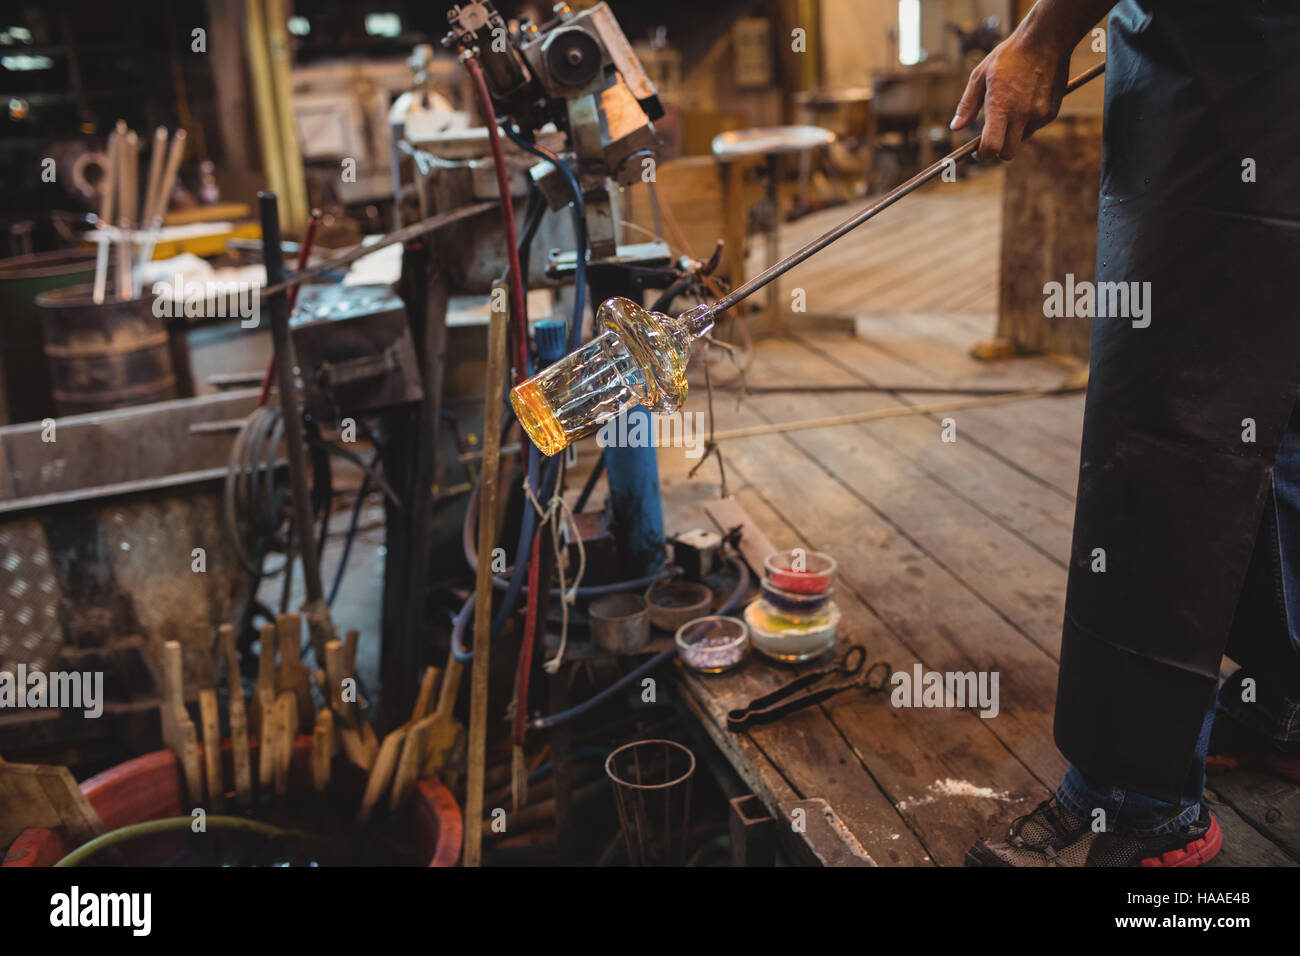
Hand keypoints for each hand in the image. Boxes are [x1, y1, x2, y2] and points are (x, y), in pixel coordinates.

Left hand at [950, 33, 1070, 161]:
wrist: (1046, 39)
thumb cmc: (1009, 55)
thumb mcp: (980, 75)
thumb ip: (967, 105)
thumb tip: (956, 127)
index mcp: (1001, 107)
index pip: (991, 147)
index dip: (982, 154)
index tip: (978, 151)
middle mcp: (1021, 115)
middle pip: (1008, 153)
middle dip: (997, 150)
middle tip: (991, 138)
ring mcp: (1039, 115)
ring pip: (1022, 140)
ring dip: (1013, 134)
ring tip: (1010, 109)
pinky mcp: (1051, 112)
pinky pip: (1035, 127)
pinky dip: (1028, 122)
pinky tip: (1025, 101)